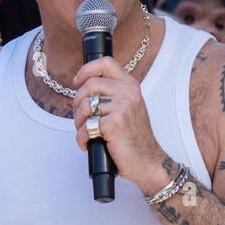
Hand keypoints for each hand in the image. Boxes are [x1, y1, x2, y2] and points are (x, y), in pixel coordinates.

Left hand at [70, 55, 169, 193]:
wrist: (147, 161)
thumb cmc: (133, 138)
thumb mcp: (127, 108)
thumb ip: (111, 94)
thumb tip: (83, 87)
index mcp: (130, 86)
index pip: (105, 63)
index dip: (86, 70)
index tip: (77, 82)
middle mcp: (128, 92)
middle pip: (88, 85)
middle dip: (77, 103)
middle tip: (81, 119)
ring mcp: (122, 107)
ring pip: (84, 106)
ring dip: (79, 123)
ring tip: (86, 132)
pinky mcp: (114, 123)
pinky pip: (86, 126)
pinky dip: (82, 138)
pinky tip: (88, 144)